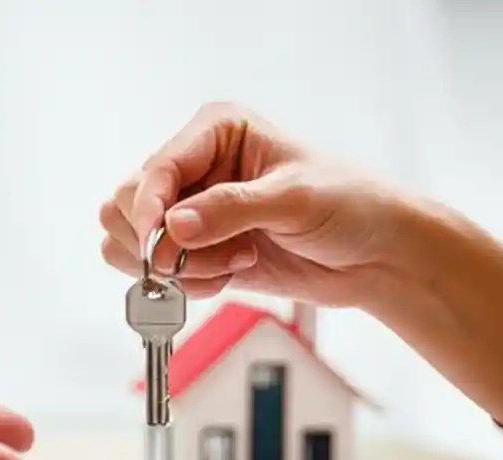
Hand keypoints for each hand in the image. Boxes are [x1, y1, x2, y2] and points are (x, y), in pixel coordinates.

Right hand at [99, 101, 425, 306]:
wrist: (375, 255)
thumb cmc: (350, 205)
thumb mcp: (295, 199)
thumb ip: (231, 210)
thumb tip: (173, 226)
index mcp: (215, 131)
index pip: (155, 168)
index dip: (148, 206)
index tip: (156, 241)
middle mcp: (195, 167)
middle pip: (127, 203)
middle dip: (161, 240)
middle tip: (206, 256)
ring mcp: (192, 212)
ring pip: (131, 242)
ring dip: (175, 265)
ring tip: (229, 264)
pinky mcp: (197, 251)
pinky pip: (160, 275)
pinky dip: (187, 285)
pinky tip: (231, 274)